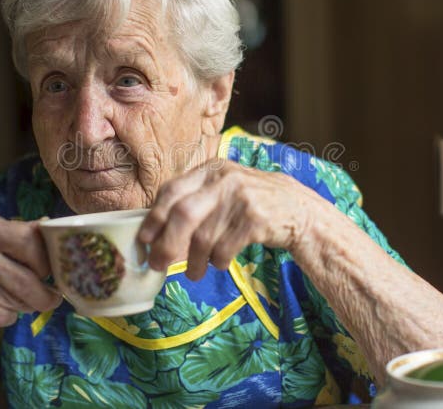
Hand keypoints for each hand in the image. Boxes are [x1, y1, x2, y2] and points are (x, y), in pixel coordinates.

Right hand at [0, 213, 61, 326]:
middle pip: (28, 282)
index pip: (32, 244)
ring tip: (20, 298)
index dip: (47, 261)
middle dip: (46, 296)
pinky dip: (8, 315)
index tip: (50, 270)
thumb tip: (52, 227)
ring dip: (26, 305)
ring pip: (17, 302)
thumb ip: (18, 230)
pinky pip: (2, 317)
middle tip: (52, 298)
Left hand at [138, 159, 325, 279]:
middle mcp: (224, 179)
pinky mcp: (256, 219)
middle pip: (183, 214)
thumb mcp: (224, 189)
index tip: (144, 240)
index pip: (171, 190)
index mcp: (210, 169)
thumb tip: (154, 231)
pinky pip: (225, 248)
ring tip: (193, 273)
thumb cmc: (251, 203)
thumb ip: (195, 199)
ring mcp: (241, 198)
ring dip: (194, 262)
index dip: (154, 217)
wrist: (298, 209)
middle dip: (166, 244)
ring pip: (204, 237)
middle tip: (157, 264)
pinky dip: (218, 261)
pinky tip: (220, 264)